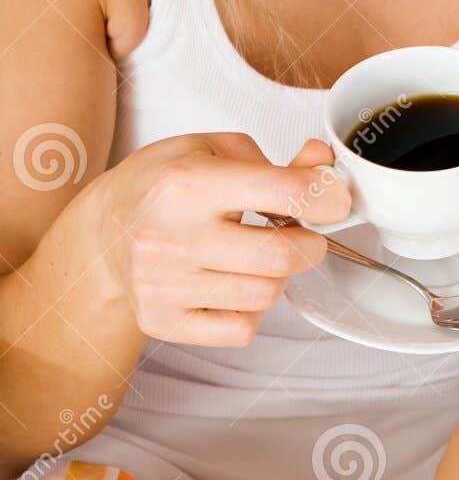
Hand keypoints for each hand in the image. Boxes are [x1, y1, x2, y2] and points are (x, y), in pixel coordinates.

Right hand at [75, 133, 347, 346]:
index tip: (334, 202)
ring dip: (278, 276)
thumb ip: (279, 161)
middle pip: (282, 256)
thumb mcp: (215, 150)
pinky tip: (233, 284)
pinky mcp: (160, 321)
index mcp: (187, 183)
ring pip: (266, 295)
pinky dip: (251, 310)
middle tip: (302, 234)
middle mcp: (170, 235)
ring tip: (256, 255)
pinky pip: (242, 330)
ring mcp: (162, 284)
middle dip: (310, 244)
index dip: (327, 197)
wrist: (102, 232)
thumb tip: (324, 164)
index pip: (284, 193)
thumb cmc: (163, 185)